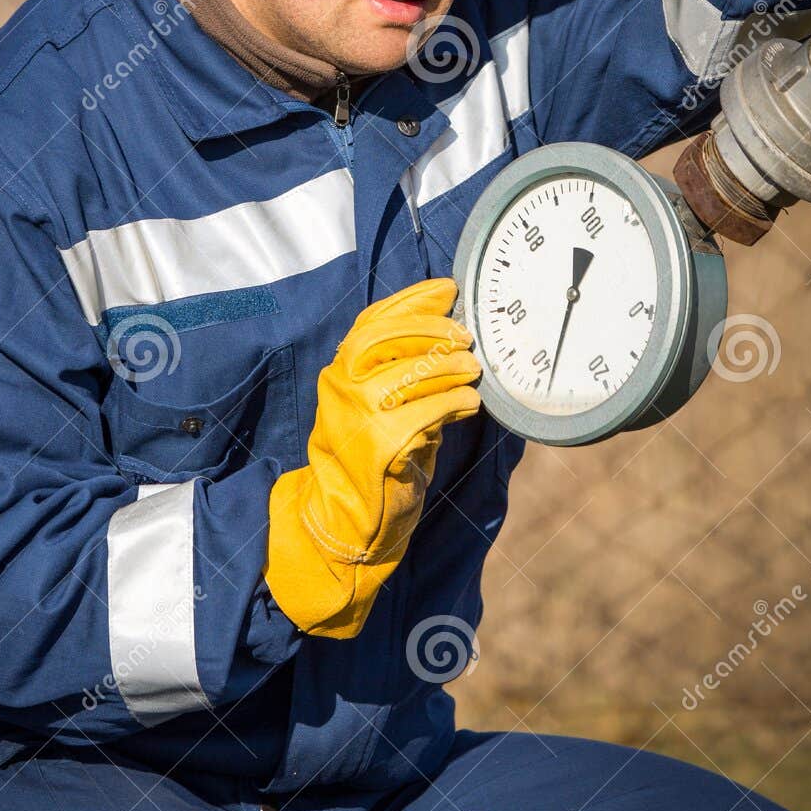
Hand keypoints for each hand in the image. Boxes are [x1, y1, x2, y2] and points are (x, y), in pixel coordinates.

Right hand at [264, 278, 481, 638]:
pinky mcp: (379, 445)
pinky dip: (455, 402)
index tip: (447, 288)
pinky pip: (426, 411)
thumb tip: (449, 331)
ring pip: (409, 372)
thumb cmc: (373, 459)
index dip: (412, 299)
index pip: (373, 319)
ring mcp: (357, 416)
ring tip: (471, 371)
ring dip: (450, 366)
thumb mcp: (382, 406)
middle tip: (466, 337)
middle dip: (433, 329)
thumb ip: (403, 371)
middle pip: (387, 336)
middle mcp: (341, 387)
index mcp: (339, 372)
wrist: (346, 522)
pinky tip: (469, 403)